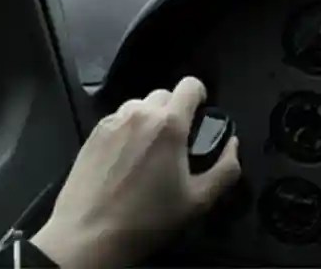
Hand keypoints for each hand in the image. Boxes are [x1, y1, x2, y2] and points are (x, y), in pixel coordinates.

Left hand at [31, 76, 240, 268]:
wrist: (88, 236)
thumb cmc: (147, 220)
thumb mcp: (199, 201)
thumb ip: (226, 168)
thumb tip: (232, 145)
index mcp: (169, 124)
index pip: (190, 84)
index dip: (201, 96)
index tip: (200, 116)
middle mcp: (140, 114)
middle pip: (165, 94)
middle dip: (175, 111)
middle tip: (176, 143)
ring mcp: (112, 122)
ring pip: (140, 105)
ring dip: (150, 119)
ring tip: (149, 151)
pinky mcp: (92, 134)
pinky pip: (118, 120)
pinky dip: (128, 130)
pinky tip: (125, 160)